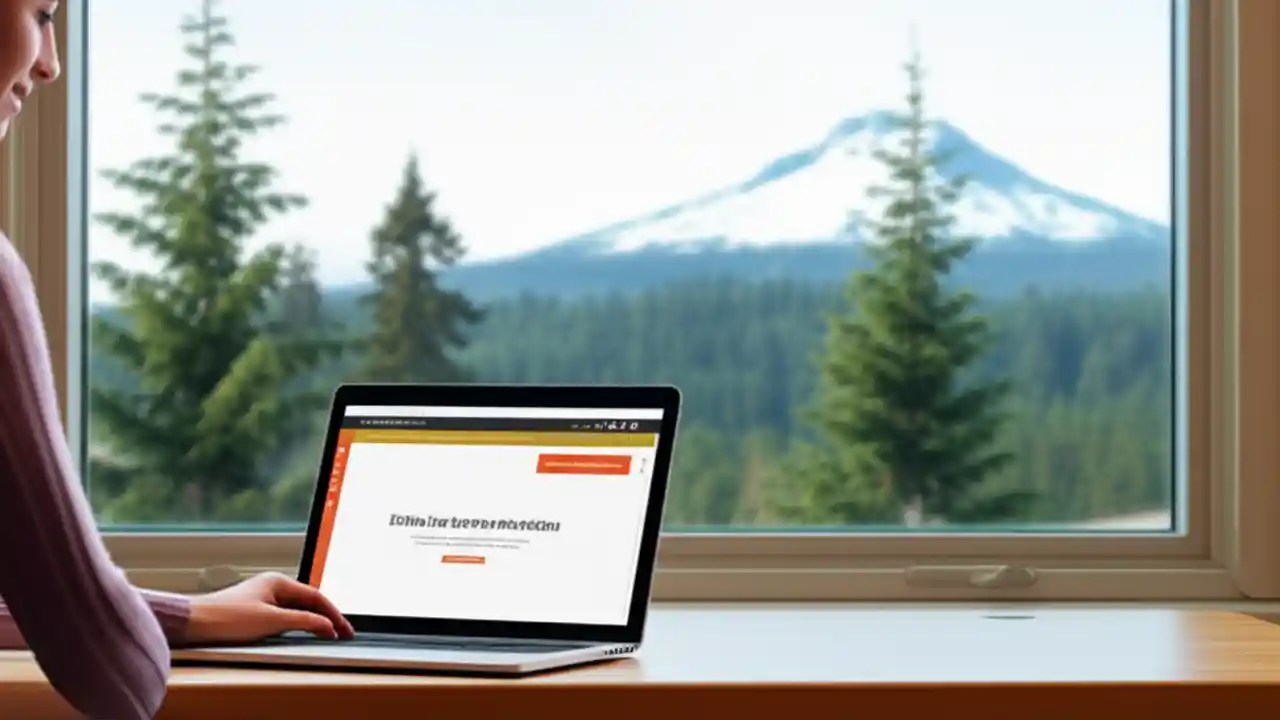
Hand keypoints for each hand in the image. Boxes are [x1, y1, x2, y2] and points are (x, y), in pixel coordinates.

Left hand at [184, 572, 355, 645]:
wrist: (195, 622)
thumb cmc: (227, 617)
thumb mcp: (272, 621)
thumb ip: (303, 621)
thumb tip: (327, 625)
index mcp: (279, 582)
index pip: (317, 597)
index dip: (334, 614)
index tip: (345, 630)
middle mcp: (273, 585)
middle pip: (309, 601)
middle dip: (327, 616)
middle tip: (341, 633)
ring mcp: (264, 596)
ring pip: (297, 607)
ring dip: (313, 620)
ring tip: (327, 633)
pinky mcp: (255, 608)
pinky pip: (285, 613)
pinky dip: (299, 622)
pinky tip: (301, 631)